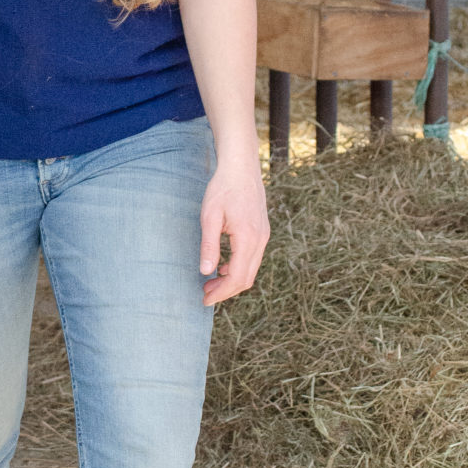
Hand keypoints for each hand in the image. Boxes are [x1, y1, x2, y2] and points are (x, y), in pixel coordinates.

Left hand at [199, 158, 269, 306]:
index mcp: (248, 238)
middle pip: (247, 278)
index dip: (221, 293)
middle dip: (225, 291)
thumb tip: (206, 272)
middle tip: (204, 294)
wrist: (241, 167)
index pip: (237, 277)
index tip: (204, 300)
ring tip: (210, 283)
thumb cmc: (223, 189)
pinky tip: (222, 267)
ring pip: (251, 270)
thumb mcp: (209, 217)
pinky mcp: (261, 232)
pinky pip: (252, 258)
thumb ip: (209, 245)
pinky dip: (238, 268)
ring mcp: (263, 236)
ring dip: (232, 280)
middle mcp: (260, 240)